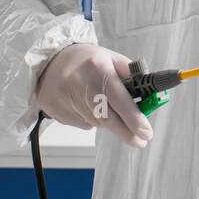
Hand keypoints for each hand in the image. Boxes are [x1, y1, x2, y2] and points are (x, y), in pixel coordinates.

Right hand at [36, 43, 152, 147]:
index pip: (119, 99)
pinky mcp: (56, 112)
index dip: (134, 119)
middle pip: (107, 118)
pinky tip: (86, 104)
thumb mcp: (111, 58)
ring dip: (108, 121)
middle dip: (127, 132)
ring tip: (104, 105)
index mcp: (98, 68)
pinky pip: (83, 123)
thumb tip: (149, 93)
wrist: (50, 60)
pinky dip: (91, 119)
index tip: (146, 132)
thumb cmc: (86, 60)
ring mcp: (66, 100)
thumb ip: (131, 74)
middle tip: (140, 140)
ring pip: (96, 123)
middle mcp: (80, 85)